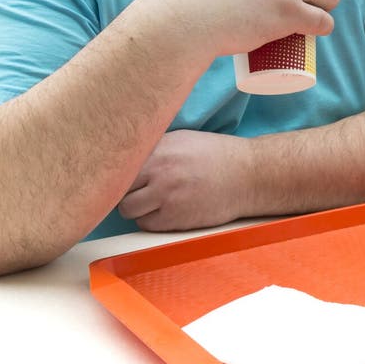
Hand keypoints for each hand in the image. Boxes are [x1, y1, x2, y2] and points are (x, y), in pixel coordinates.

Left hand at [117, 129, 252, 230]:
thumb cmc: (215, 155)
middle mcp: (158, 170)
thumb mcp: (181, 139)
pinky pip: (146, 223)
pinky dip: (150, 219)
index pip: (119, 162)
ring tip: (149, 200)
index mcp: (159, 147)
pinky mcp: (174, 219)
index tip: (118, 173)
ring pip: (128, 208)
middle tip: (135, 188)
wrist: (246, 175)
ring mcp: (165, 196)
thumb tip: (127, 155)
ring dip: (135, 206)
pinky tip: (163, 210)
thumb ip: (154, 148)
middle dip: (124, 188)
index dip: (118, 169)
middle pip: (119, 186)